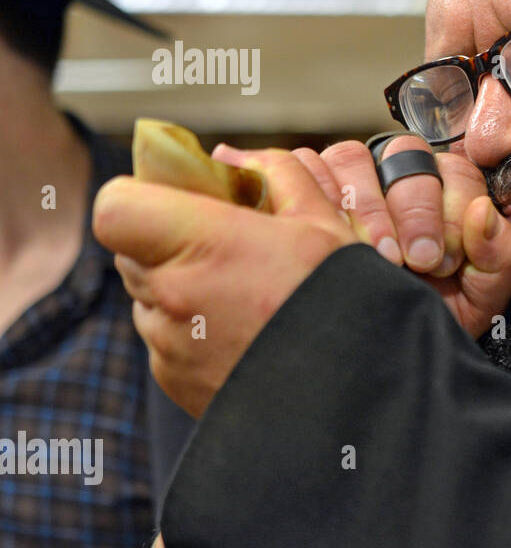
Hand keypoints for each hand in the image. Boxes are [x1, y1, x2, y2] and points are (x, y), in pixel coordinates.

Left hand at [93, 150, 359, 418]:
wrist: (357, 390)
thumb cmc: (344, 302)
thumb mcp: (324, 223)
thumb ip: (276, 175)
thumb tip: (234, 157)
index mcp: (202, 244)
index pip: (117, 206)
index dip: (142, 197)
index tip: (182, 203)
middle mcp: (171, 296)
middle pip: (134, 249)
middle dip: (172, 242)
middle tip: (231, 249)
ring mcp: (168, 345)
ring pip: (153, 296)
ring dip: (186, 290)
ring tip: (252, 302)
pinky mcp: (175, 382)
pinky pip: (169, 341)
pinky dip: (198, 334)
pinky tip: (251, 338)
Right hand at [283, 136, 510, 338]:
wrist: (385, 346)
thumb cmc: (436, 313)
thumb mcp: (481, 295)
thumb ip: (498, 254)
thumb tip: (482, 212)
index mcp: (448, 187)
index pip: (455, 172)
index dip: (452, 213)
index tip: (444, 260)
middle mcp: (399, 170)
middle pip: (405, 156)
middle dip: (414, 211)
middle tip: (416, 260)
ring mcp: (350, 172)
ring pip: (351, 156)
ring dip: (364, 207)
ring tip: (372, 254)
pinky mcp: (304, 182)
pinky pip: (303, 166)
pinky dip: (315, 198)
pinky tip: (331, 241)